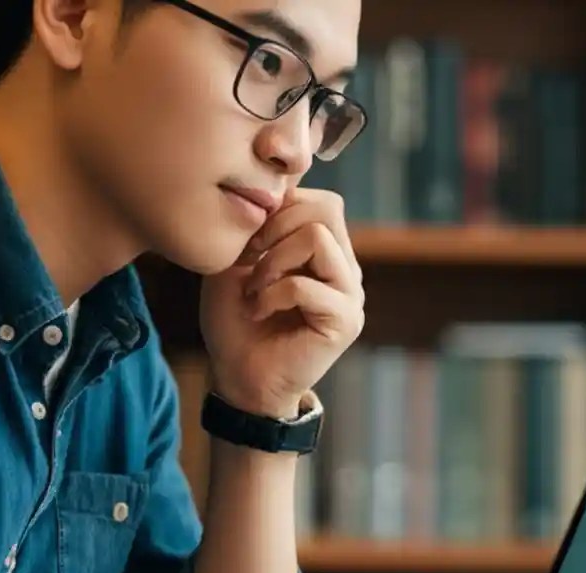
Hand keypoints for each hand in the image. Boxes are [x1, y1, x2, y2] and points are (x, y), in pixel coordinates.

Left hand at [200, 188, 364, 418]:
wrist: (238, 376)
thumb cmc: (236, 321)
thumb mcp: (238, 260)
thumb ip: (259, 225)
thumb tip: (276, 184)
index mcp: (327, 251)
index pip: (320, 200)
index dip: (279, 208)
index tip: (248, 242)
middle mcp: (345, 268)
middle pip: (326, 208)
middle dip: (275, 227)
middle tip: (248, 260)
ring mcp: (350, 294)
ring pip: (318, 238)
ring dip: (273, 261)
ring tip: (254, 288)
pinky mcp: (345, 321)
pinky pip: (307, 285)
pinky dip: (272, 294)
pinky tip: (258, 311)